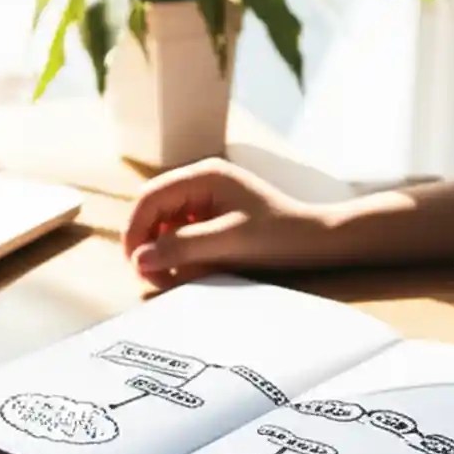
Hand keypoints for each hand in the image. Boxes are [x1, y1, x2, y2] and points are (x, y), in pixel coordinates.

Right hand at [122, 158, 327, 287]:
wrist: (318, 242)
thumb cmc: (279, 236)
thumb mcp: (228, 242)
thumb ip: (182, 248)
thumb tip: (139, 259)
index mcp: (203, 176)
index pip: (150, 197)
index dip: (135, 230)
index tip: (135, 264)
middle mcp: (201, 181)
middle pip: (154, 209)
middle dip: (147, 242)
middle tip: (152, 276)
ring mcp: (208, 198)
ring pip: (166, 223)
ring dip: (164, 251)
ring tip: (173, 277)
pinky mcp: (215, 216)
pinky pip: (184, 232)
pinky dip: (181, 253)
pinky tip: (193, 270)